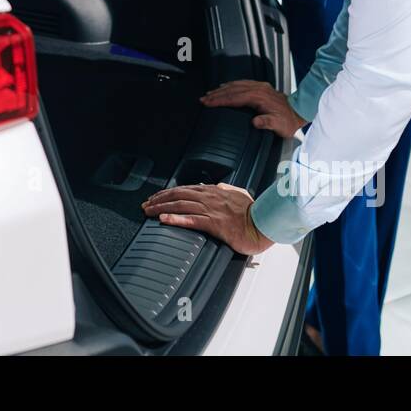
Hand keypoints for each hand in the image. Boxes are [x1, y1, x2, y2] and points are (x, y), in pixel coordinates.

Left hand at [142, 182, 273, 255]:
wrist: (264, 224)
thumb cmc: (254, 212)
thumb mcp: (239, 194)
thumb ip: (227, 189)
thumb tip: (218, 186)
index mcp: (215, 192)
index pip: (185, 189)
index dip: (168, 193)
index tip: (156, 198)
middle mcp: (210, 198)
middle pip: (178, 196)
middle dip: (159, 200)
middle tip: (146, 205)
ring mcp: (211, 210)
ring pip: (180, 206)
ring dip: (161, 208)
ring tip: (148, 212)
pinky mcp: (214, 224)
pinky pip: (191, 220)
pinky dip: (175, 219)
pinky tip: (164, 220)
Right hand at [201, 79, 306, 138]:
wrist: (299, 111)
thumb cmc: (288, 121)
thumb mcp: (279, 126)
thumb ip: (267, 123)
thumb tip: (255, 122)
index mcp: (259, 98)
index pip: (234, 98)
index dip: (220, 100)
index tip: (208, 103)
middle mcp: (258, 90)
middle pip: (232, 90)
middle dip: (216, 95)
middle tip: (203, 99)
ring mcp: (260, 87)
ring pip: (236, 85)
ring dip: (222, 89)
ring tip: (210, 93)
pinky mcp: (261, 87)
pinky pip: (242, 83)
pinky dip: (231, 85)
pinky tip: (226, 86)